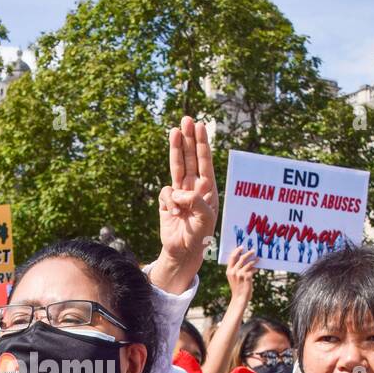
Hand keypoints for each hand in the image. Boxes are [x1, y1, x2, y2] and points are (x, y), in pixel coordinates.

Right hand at [157, 115, 218, 271]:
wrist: (183, 252)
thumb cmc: (200, 236)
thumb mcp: (205, 218)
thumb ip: (196, 201)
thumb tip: (178, 191)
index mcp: (208, 189)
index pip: (205, 162)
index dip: (202, 144)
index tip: (200, 127)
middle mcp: (194, 187)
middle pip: (191, 158)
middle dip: (189, 139)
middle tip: (187, 120)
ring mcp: (180, 193)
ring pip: (177, 167)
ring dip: (176, 149)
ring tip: (174, 131)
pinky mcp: (167, 202)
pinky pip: (165, 193)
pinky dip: (168, 201)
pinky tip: (173, 213)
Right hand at [225, 246, 257, 302]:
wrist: (239, 298)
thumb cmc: (238, 288)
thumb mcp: (234, 278)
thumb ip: (236, 270)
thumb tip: (244, 260)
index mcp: (229, 271)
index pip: (232, 257)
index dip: (237, 251)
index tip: (242, 247)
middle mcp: (233, 271)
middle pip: (241, 258)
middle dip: (248, 253)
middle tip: (253, 250)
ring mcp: (240, 274)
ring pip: (249, 263)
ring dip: (254, 260)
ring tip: (258, 259)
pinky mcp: (247, 277)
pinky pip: (253, 269)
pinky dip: (255, 269)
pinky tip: (257, 269)